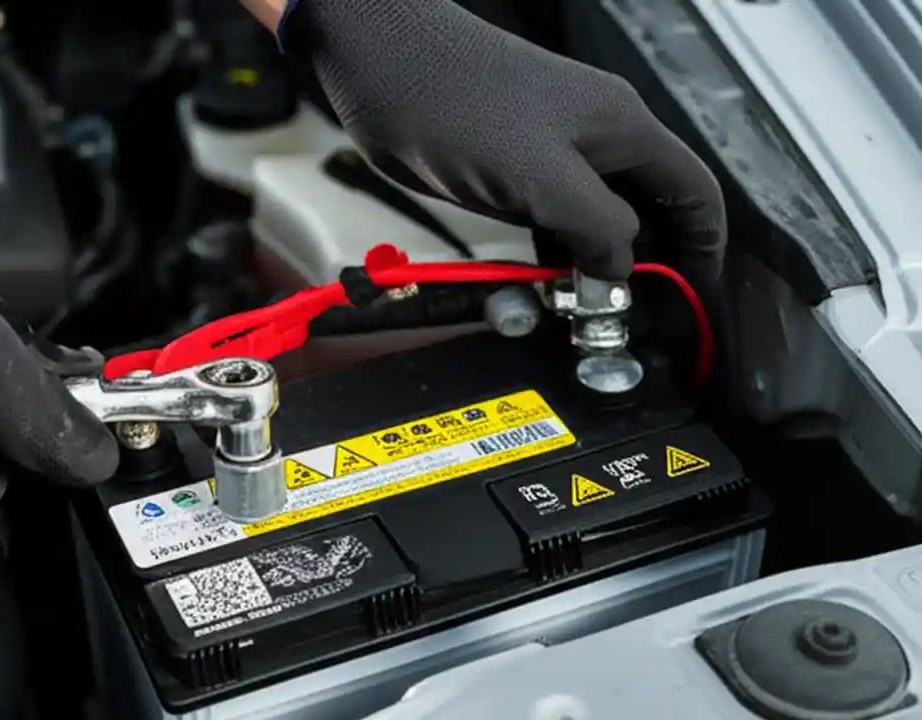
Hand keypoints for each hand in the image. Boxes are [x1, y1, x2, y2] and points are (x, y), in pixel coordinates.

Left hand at [283, 0, 726, 285]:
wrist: (380, 66)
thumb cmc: (456, 100)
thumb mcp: (541, 177)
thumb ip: (596, 227)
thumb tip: (621, 270)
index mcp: (623, 129)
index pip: (694, 192)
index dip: (704, 248)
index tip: (695, 297)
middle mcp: (595, 140)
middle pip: (645, 213)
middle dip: (643, 267)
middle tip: (627, 315)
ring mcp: (549, 154)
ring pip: (590, 222)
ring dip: (589, 268)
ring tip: (581, 310)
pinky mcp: (508, 170)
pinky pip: (545, 221)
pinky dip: (548, 256)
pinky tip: (539, 285)